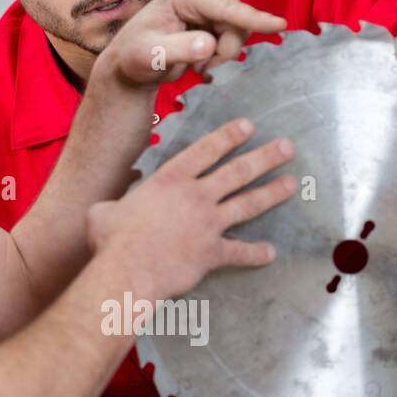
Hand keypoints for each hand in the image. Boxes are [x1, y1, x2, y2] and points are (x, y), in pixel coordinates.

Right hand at [87, 118, 295, 301]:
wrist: (127, 270)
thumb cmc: (111, 238)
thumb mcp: (104, 210)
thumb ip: (117, 206)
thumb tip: (107, 212)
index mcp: (170, 179)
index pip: (206, 150)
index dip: (228, 136)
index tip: (248, 126)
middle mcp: (195, 196)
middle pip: (238, 172)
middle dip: (265, 157)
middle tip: (287, 147)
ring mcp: (208, 224)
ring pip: (248, 204)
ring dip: (272, 193)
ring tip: (291, 184)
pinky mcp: (212, 253)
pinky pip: (240, 252)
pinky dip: (256, 253)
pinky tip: (270, 252)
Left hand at [97, 0, 287, 88]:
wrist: (131, 63)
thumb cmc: (134, 56)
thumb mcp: (149, 57)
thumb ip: (179, 49)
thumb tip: (208, 44)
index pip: (226, 8)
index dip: (253, 19)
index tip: (280, 25)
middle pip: (237, 23)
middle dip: (223, 51)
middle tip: (196, 67)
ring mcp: (211, 4)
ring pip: (240, 33)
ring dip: (221, 55)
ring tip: (193, 64)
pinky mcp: (217, 17)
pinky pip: (236, 39)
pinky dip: (220, 56)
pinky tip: (198, 60)